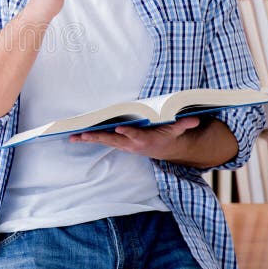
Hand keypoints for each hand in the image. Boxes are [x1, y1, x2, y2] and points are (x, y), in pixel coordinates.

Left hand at [69, 117, 201, 161]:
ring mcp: (122, 144)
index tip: (119, 128)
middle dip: (97, 137)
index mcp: (144, 140)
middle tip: (83, 134)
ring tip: (72, 136)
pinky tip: (74, 136)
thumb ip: (183, 124)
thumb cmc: (167, 136)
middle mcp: (130, 144)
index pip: (135, 135)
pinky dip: (88, 138)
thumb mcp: (177, 131)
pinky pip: (101, 140)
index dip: (128, 132)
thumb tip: (195, 119)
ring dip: (88, 138)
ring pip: (103, 140)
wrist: (163, 149)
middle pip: (112, 140)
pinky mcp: (117, 143)